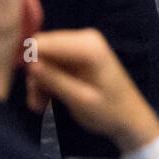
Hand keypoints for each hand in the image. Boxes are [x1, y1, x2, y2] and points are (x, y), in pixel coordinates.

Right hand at [25, 28, 158, 153]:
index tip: (30, 87)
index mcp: (88, 45)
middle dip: (35, 76)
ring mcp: (78, 47)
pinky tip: (45, 102)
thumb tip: (30, 64)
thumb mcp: (80, 100)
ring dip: (38, 82)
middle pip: (41, 49)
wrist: (129, 118)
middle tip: (35, 103)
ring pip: (43, 59)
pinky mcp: (74, 57)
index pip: (43, 42)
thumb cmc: (110, 111)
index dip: (30, 63)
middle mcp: (83, 39)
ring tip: (40, 106)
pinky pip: (50, 65)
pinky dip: (45, 82)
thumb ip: (55, 80)